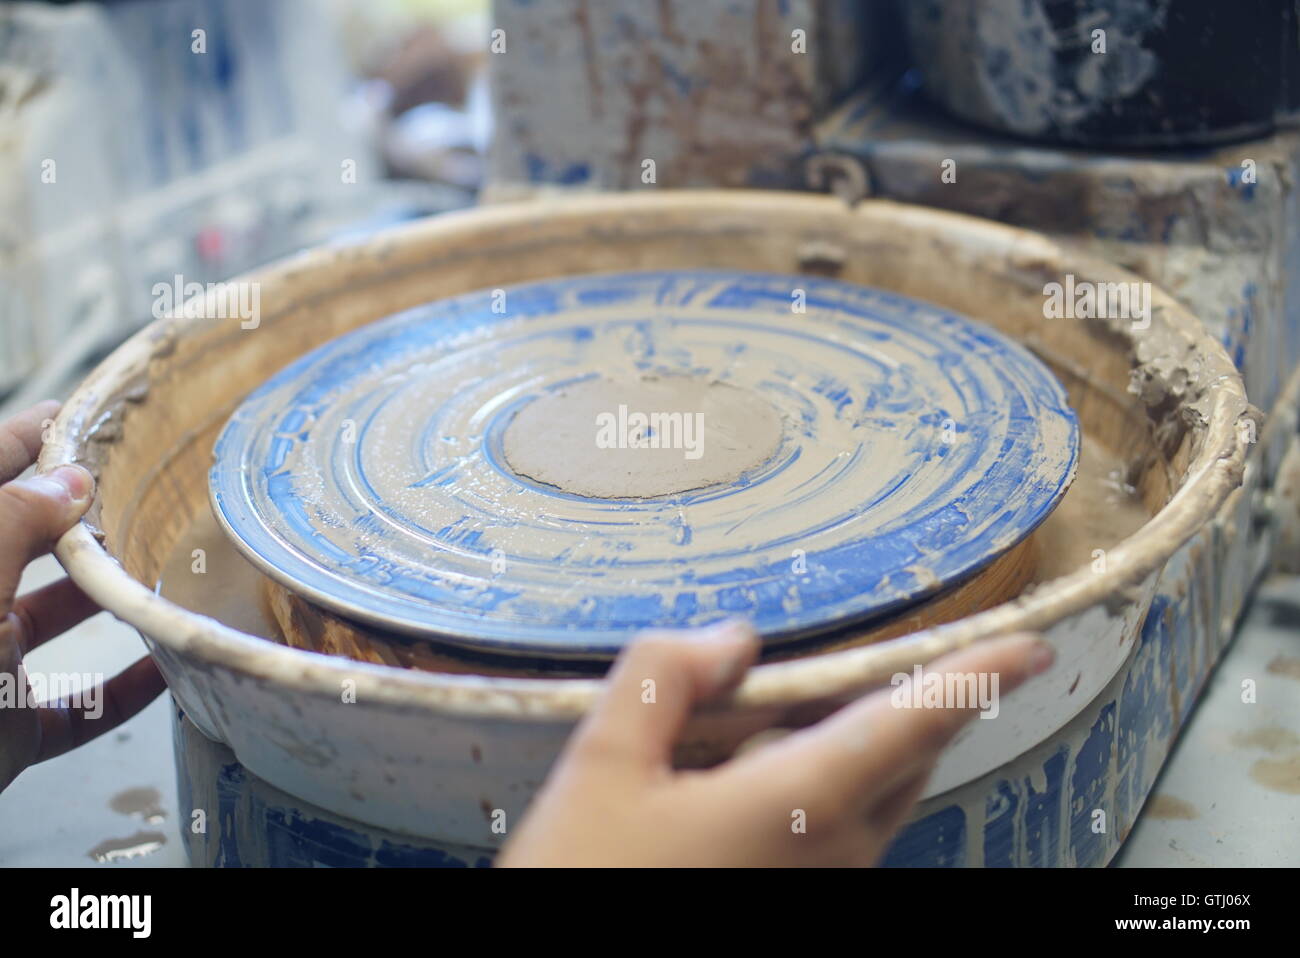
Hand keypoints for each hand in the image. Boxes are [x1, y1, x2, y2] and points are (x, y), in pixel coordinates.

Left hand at [0, 401, 164, 792]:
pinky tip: (168, 669)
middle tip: (148, 488)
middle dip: (84, 517)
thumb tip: (69, 477)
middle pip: (23, 544)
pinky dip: (124, 688)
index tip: (91, 415)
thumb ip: (14, 521)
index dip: (32, 437)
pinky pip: (75, 705)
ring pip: (48, 620)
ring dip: (106, 598)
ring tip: (165, 567)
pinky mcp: (5, 731)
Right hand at [499, 622, 1052, 865]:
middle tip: (862, 656)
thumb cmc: (584, 876)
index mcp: (799, 804)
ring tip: (762, 712)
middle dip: (903, 698)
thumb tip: (732, 639)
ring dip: (848, 738)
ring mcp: (827, 884)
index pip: (910, 726)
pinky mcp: (806, 899)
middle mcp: (836, 850)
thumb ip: (666, 675)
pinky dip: (814, 778)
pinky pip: (839, 824)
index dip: (973, 678)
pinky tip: (734, 772)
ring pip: (872, 792)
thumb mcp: (602, 761)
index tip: (1028, 648)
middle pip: (904, 757)